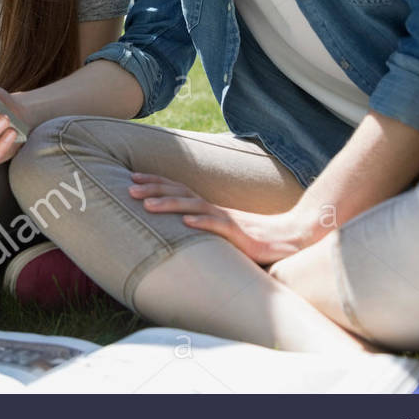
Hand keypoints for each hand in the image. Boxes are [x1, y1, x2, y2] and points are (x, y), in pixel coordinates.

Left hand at [127, 172, 314, 264]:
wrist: (289, 239)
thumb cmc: (253, 237)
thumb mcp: (221, 230)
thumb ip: (202, 225)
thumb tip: (176, 226)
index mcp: (209, 207)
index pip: (178, 189)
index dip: (155, 183)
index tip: (132, 179)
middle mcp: (215, 209)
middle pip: (180, 192)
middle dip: (153, 189)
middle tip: (129, 187)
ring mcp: (227, 220)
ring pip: (194, 207)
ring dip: (169, 204)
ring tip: (147, 206)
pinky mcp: (239, 235)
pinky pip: (218, 227)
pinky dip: (201, 223)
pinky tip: (185, 222)